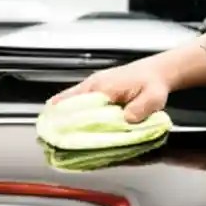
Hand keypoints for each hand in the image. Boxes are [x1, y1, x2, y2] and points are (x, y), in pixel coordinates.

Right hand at [47, 58, 172, 123]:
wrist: (157, 72)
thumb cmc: (154, 84)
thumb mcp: (153, 98)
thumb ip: (140, 109)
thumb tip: (126, 119)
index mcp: (106, 86)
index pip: (81, 104)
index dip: (69, 119)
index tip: (60, 132)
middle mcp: (96, 84)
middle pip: (70, 101)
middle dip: (59, 117)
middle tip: (48, 134)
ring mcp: (94, 85)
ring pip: (71, 99)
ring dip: (62, 112)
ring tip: (50, 128)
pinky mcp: (97, 88)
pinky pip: (78, 98)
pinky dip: (69, 106)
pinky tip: (61, 116)